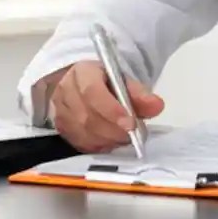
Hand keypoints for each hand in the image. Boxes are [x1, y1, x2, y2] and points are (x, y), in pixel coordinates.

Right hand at [48, 59, 164, 152]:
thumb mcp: (123, 81)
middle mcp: (66, 92)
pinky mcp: (63, 131)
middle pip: (87, 117)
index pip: (92, 92)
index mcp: (81, 72)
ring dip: (108, 139)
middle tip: (132, 133)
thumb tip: (156, 106)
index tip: (130, 123)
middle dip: (113, 129)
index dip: (111, 110)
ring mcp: (61, 113)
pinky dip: (100, 146)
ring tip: (124, 136)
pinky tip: (112, 141)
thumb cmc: (106, 83)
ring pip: (84, 134)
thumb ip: (139, 93)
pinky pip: (81, 144)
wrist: (85, 85)